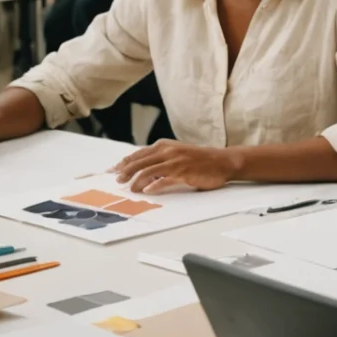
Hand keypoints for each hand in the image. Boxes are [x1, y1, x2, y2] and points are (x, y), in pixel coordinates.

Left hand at [111, 139, 240, 192]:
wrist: (223, 161)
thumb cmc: (200, 160)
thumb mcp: (177, 153)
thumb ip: (161, 159)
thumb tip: (141, 170)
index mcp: (165, 145)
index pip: (139, 154)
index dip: (124, 163)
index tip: (113, 170)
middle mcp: (168, 151)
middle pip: (140, 162)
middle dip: (125, 172)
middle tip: (117, 181)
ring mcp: (176, 162)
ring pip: (148, 171)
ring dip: (136, 180)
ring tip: (131, 189)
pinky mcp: (183, 172)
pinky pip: (164, 179)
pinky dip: (154, 185)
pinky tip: (148, 191)